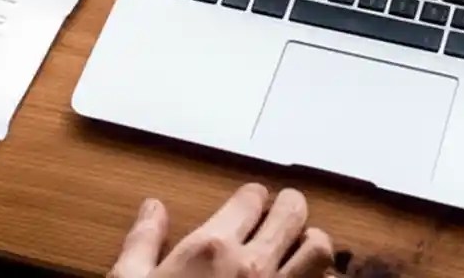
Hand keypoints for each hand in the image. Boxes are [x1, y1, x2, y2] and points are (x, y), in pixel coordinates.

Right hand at [109, 184, 333, 277]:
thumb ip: (143, 243)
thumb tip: (152, 207)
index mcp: (210, 250)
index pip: (250, 199)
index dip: (253, 196)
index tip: (251, 201)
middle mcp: (252, 266)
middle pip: (292, 212)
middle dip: (290, 205)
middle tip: (284, 210)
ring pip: (319, 249)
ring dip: (312, 242)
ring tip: (301, 245)